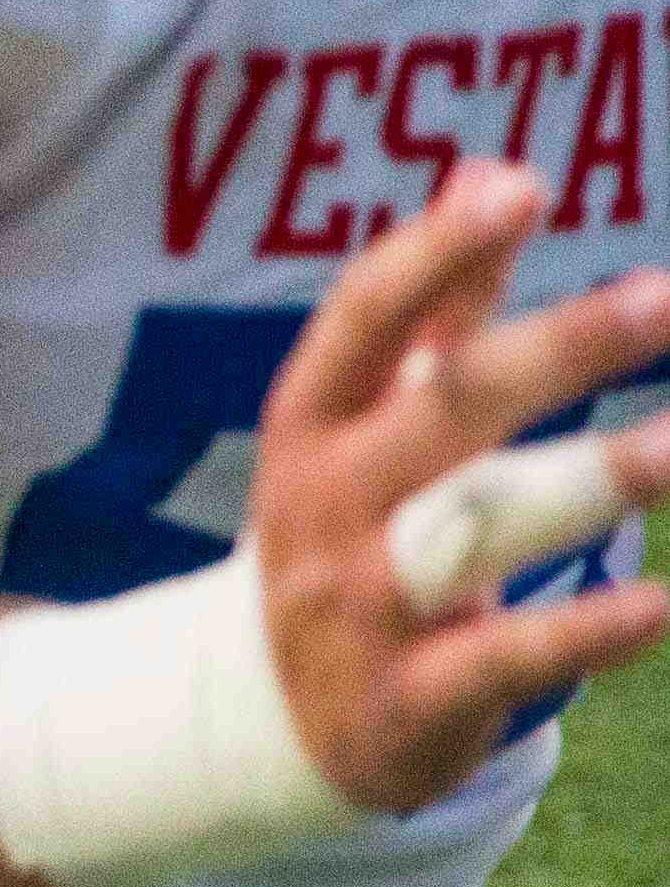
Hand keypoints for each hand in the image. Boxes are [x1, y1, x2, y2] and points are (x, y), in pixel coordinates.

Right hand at [248, 161, 669, 814]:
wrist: (258, 718)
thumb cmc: (346, 534)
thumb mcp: (364, 425)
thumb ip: (439, 306)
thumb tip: (496, 168)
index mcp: (312, 423)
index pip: (365, 318)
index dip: (436, 251)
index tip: (523, 190)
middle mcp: (325, 502)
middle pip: (441, 412)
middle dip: (550, 353)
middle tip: (660, 300)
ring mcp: (360, 602)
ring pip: (476, 529)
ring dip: (585, 485)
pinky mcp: (406, 698)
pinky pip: (506, 657)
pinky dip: (587, 630)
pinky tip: (666, 602)